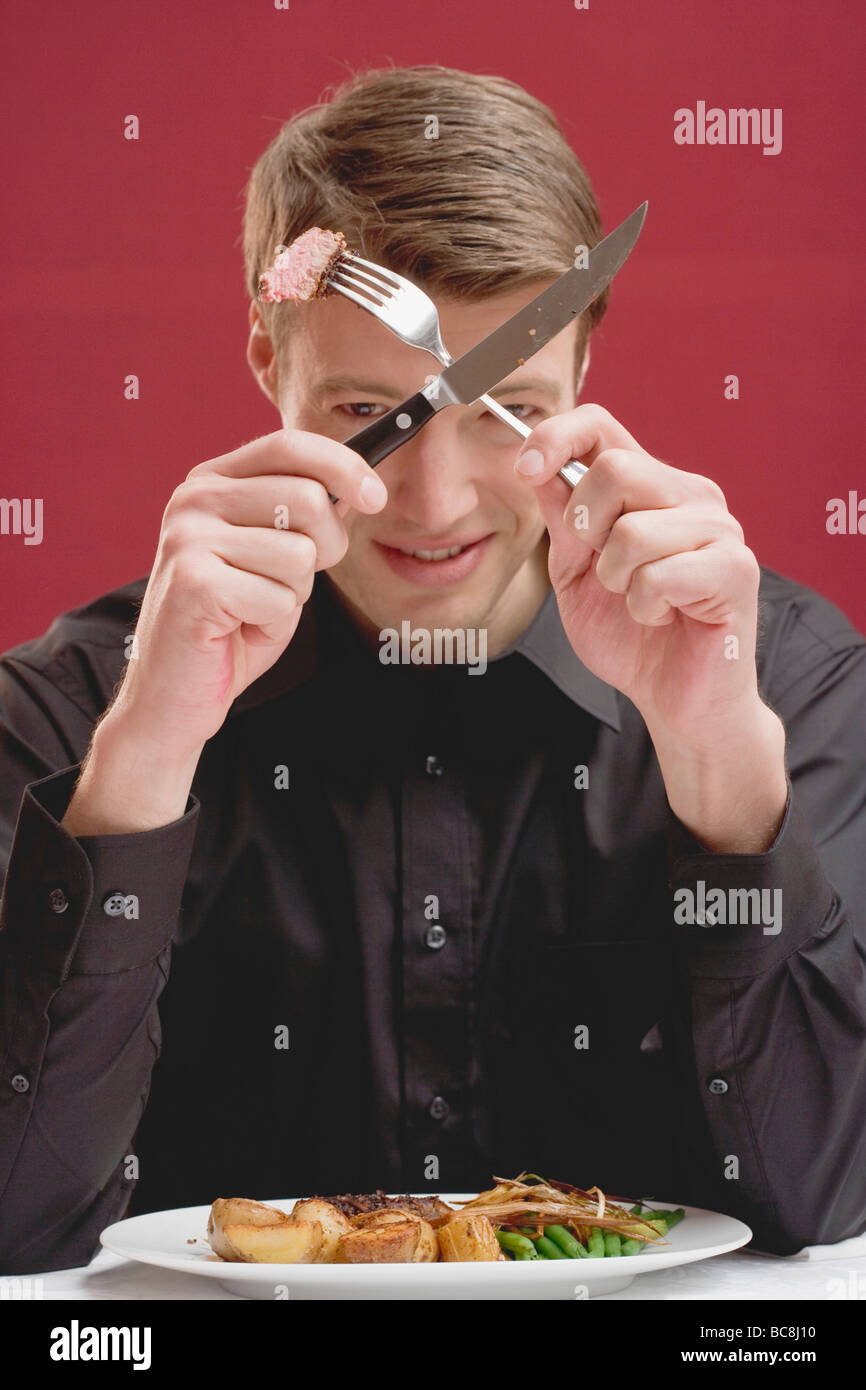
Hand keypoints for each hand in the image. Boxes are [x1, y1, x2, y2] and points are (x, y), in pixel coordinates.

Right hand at [111, 428, 387, 755]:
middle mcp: (193, 499)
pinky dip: (272, 622)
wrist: (174, 694)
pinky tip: (238, 627)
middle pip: (307, 498)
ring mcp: (188, 538)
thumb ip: (303, 518)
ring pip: (299, 554)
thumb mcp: (274, 557)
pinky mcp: (193, 583)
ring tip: (254, 608)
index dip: (343, 465)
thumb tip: (357, 488)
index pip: (288, 446)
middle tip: (292, 583)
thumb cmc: (231, 625)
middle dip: (324, 549)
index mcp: (211, 481)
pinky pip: (279, 597)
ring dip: (293, 594)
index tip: (376, 498)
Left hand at [515, 405, 787, 850]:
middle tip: (599, 570)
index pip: (602, 426)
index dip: (557, 435)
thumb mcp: (575, 573)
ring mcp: (719, 530)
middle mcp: (691, 497)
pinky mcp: (735, 570)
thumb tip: (535, 465)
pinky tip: (662, 619)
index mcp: (651, 488)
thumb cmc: (633, 637)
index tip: (526, 467)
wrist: (677, 701)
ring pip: (634, 530)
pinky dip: (644, 608)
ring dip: (616, 580)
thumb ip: (561, 520)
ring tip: (636, 601)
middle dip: (585, 529)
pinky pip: (660, 575)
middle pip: (615, 470)